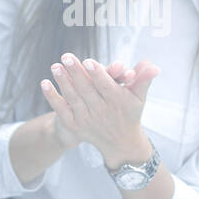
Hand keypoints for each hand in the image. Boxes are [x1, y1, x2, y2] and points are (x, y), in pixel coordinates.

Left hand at [41, 54, 158, 167]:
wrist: (119, 142)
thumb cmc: (130, 112)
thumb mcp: (139, 96)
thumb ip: (144, 78)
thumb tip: (153, 65)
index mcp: (117, 102)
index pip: (106, 87)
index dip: (97, 74)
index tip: (88, 62)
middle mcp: (102, 111)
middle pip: (87, 90)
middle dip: (76, 73)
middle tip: (66, 56)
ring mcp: (87, 119)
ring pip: (73, 98)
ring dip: (63, 82)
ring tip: (55, 66)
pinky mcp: (75, 125)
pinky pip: (61, 110)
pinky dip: (52, 97)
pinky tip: (44, 83)